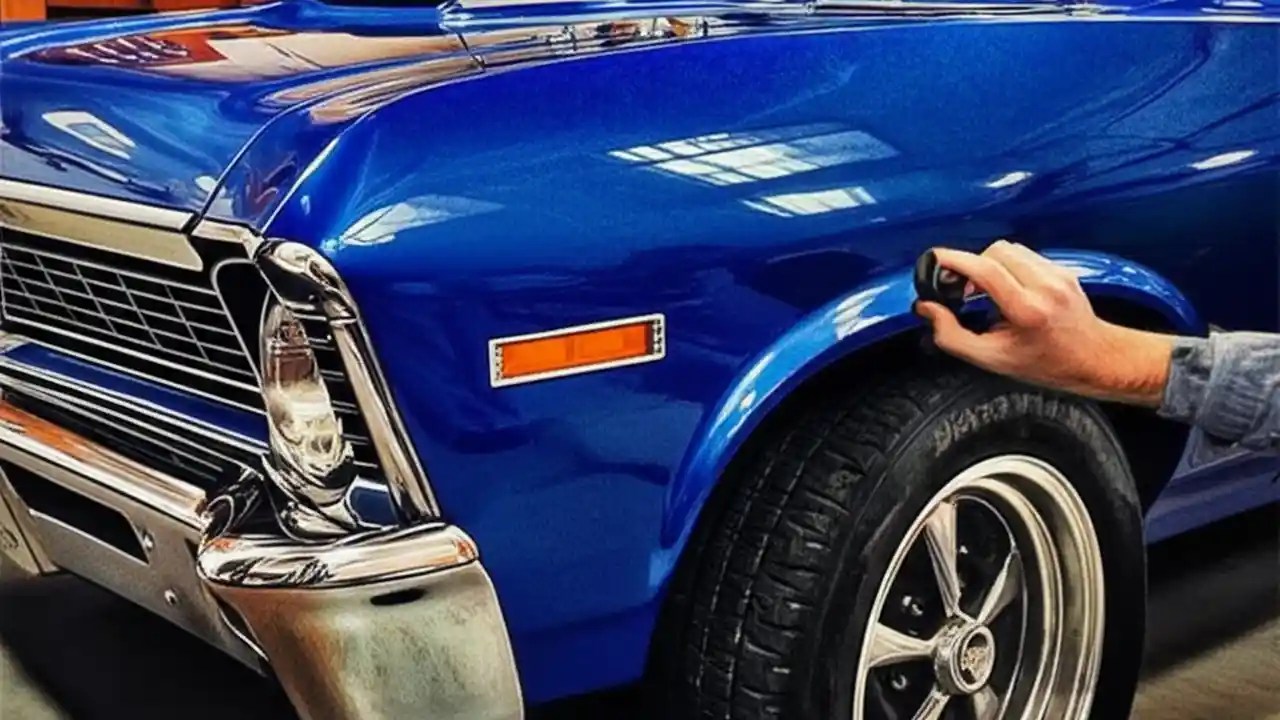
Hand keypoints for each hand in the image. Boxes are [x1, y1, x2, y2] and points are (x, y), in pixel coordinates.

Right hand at [914, 241, 1174, 406]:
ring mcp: (1057, 275)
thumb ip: (951, 336)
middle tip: (962, 288)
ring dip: (990, 264)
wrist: (1095, 359)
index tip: (935, 260)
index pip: (985, 270)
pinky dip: (1008, 267)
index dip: (954, 260)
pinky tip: (1007, 289)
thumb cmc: (1046, 364)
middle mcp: (1045, 286)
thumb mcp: (992, 359)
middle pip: (995, 252)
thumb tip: (927, 309)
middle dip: (972, 265)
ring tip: (985, 290)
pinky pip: (1025, 255)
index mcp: (1027, 310)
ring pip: (1010, 249)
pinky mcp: (1063, 270)